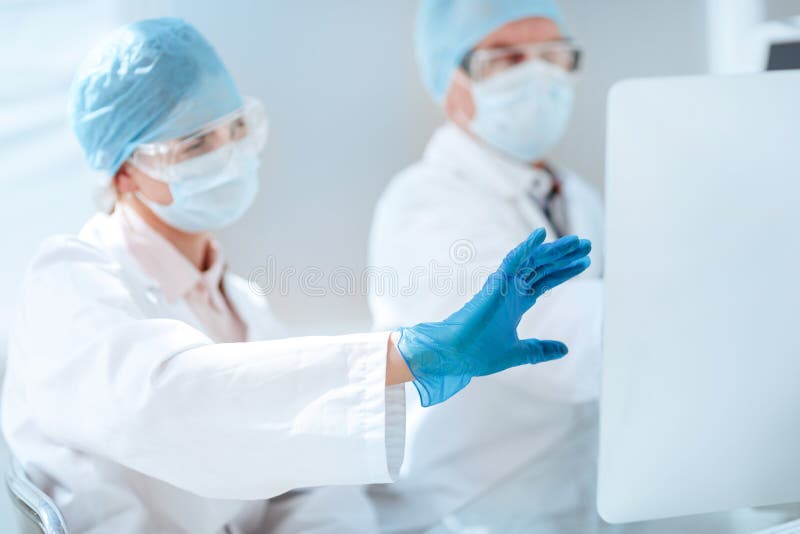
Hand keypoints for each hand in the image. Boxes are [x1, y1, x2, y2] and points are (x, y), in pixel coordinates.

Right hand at [397, 228, 591, 406]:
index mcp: (516, 302)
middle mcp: (512, 290)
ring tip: (578, 240)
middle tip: (587, 244)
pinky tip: (541, 235)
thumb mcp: (519, 352)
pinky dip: (527, 247)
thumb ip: (540, 349)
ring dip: (556, 249)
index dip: (565, 271)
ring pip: (534, 261)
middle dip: (566, 256)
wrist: (457, 356)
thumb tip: (565, 350)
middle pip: (544, 267)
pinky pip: (513, 261)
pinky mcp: (496, 284)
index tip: (585, 263)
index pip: (546, 281)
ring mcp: (504, 285)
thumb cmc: (479, 353)